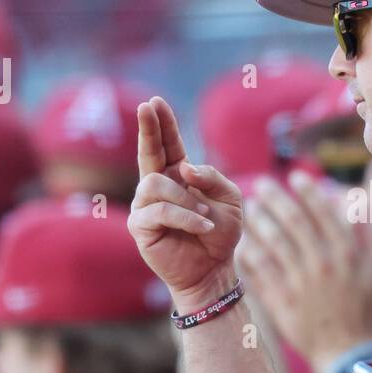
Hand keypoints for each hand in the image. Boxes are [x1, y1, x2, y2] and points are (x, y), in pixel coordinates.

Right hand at [128, 96, 243, 304]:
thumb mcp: (231, 200)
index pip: (168, 144)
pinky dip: (185, 217)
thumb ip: (213, 178)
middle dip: (148, 128)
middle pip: (148, 152)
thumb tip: (185, 168)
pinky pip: (159, 210)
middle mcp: (158, 187)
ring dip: (186, 199)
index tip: (154, 102)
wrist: (214, 270)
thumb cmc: (221, 234)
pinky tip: (202, 227)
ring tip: (205, 217)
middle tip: (148, 107)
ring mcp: (146, 206)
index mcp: (179, 175)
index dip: (161, 123)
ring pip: (155, 184)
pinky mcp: (141, 227)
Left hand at [236, 172, 371, 372]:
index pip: (324, 214)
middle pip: (293, 224)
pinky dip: (250, 255)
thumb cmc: (367, 308)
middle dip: (276, 200)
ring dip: (259, 223)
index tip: (295, 177)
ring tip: (249, 209)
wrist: (348, 353)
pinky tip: (243, 242)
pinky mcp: (282, 304)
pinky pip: (260, 273)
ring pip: (274, 245)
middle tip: (262, 185)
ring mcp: (300, 285)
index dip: (308, 192)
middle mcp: (322, 266)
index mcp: (348, 255)